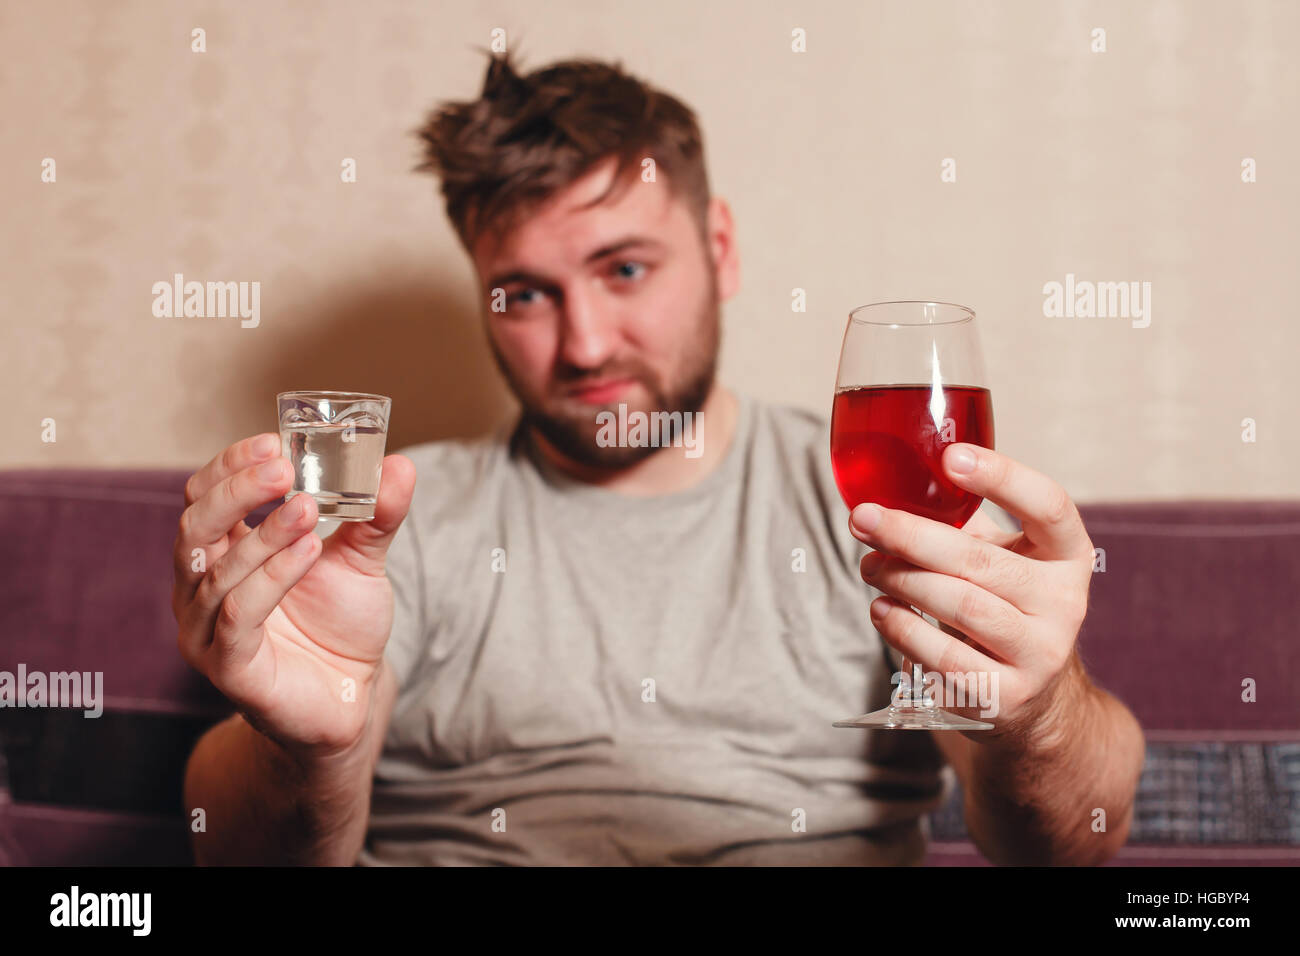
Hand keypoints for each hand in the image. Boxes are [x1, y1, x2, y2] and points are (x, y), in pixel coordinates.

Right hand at [172, 433, 415, 759]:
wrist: (350, 697)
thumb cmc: (340, 624)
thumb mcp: (363, 559)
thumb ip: (377, 514)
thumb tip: (400, 465)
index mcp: (223, 551)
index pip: (203, 496)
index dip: (232, 466)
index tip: (274, 441)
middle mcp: (201, 587)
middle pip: (195, 525)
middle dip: (238, 491)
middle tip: (284, 467)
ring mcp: (207, 630)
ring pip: (218, 571)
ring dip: (265, 534)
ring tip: (309, 508)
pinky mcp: (228, 668)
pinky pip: (239, 616)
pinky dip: (272, 578)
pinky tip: (309, 553)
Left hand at [848, 443, 1094, 738]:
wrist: (1030, 696)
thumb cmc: (1002, 606)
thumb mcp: (1002, 558)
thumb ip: (962, 522)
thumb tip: (891, 484)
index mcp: (1068, 555)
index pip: (1050, 506)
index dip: (1003, 477)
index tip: (949, 457)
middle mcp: (1065, 603)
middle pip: (980, 560)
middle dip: (910, 536)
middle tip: (863, 520)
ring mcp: (1041, 653)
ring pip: (959, 605)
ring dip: (901, 581)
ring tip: (869, 567)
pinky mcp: (1007, 696)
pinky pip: (943, 656)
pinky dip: (902, 628)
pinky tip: (882, 609)